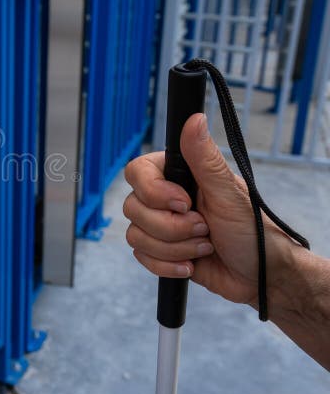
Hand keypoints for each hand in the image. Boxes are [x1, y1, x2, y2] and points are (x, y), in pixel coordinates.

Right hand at [123, 113, 296, 305]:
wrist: (262, 276)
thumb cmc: (253, 231)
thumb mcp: (227, 192)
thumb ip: (204, 158)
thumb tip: (194, 118)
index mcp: (178, 176)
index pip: (136, 172)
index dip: (154, 191)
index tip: (185, 202)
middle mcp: (164, 198)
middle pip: (132, 207)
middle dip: (171, 227)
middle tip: (205, 228)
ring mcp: (160, 225)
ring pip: (135, 235)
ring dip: (175, 248)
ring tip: (205, 246)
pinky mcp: (159, 251)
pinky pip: (141, 257)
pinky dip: (168, 265)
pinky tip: (193, 264)